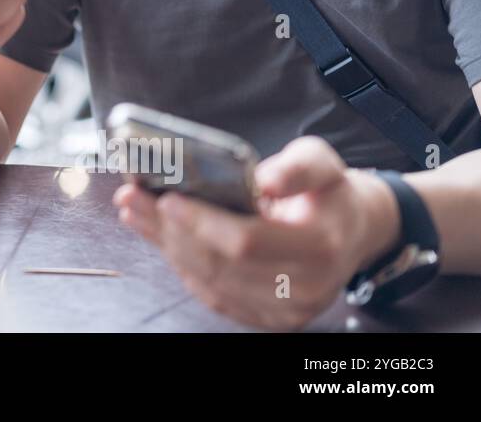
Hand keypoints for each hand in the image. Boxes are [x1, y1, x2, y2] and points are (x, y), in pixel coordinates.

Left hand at [113, 136, 400, 329]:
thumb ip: (296, 168)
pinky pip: (212, 293)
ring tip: (135, 211)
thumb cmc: (327, 193)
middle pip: (219, 263)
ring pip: (209, 280)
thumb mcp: (321, 162)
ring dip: (165, 245)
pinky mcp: (265, 317)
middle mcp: (305, 288)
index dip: (203, 222)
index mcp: (320, 246)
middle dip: (168, 230)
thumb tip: (264, 179)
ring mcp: (285, 310)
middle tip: (132, 198)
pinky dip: (180, 263)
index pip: (247, 242)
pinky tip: (157, 236)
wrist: (348, 232)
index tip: (168, 198)